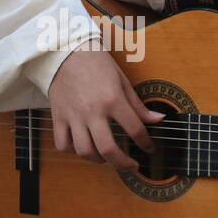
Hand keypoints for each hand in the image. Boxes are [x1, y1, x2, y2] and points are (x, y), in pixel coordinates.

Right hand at [47, 40, 163, 170]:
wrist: (65, 51)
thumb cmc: (96, 63)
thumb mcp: (122, 80)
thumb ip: (138, 105)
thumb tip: (158, 120)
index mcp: (112, 99)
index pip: (134, 129)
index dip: (146, 143)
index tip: (149, 148)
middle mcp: (93, 111)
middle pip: (108, 149)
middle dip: (123, 163)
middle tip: (131, 166)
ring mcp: (74, 116)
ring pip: (85, 151)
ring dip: (98, 160)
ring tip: (107, 158)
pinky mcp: (58, 117)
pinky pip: (63, 144)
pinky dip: (73, 151)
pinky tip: (83, 147)